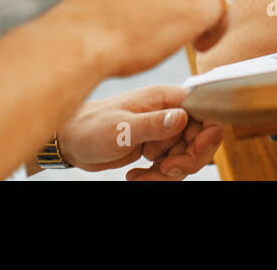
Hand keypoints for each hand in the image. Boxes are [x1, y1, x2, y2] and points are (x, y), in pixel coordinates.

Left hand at [56, 85, 219, 175]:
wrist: (69, 141)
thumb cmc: (89, 127)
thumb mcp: (121, 129)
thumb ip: (153, 124)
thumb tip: (182, 117)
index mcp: (166, 99)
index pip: (205, 113)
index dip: (207, 136)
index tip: (191, 154)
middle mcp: (168, 112)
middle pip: (200, 139)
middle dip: (187, 161)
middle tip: (165, 170)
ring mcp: (163, 131)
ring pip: (186, 157)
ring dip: (168, 174)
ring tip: (141, 177)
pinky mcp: (155, 146)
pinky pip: (170, 166)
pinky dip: (157, 177)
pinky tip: (135, 176)